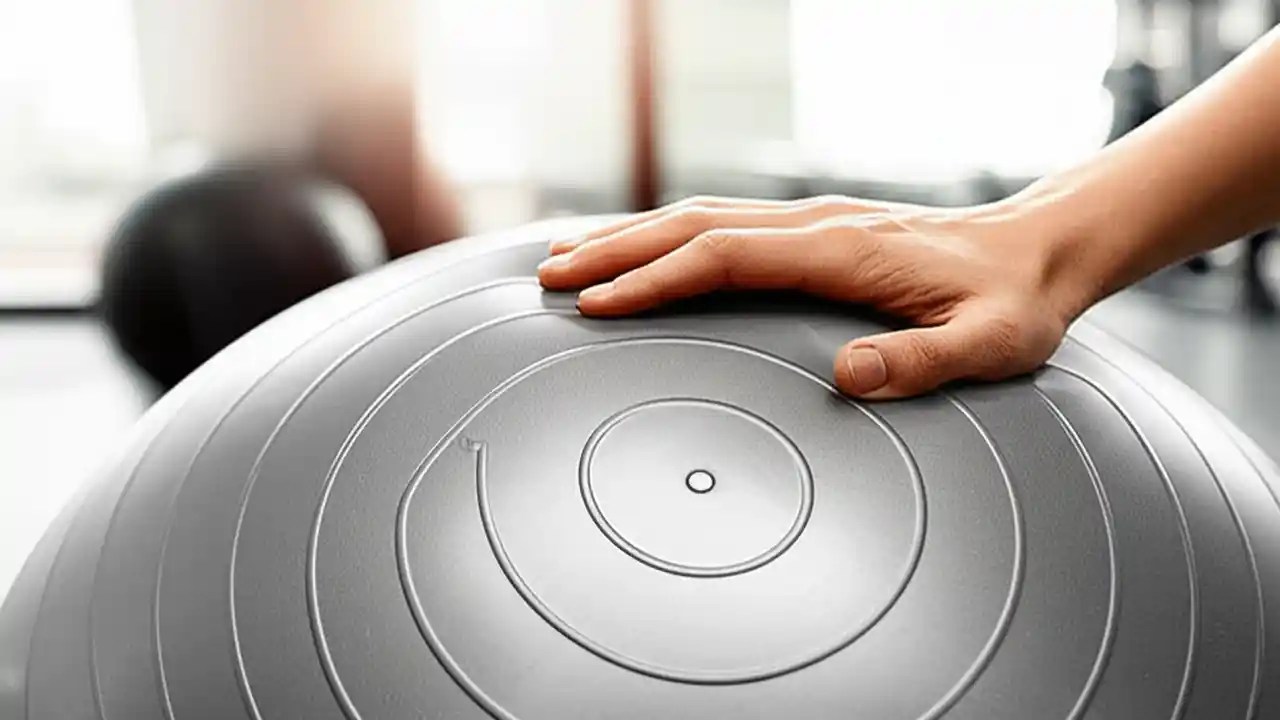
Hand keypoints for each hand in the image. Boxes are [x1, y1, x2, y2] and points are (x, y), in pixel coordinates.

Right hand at [537, 195, 1091, 398]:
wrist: (1040, 250)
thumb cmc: (1014, 304)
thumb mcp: (990, 346)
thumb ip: (921, 365)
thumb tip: (845, 379)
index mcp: (845, 251)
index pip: (727, 257)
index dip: (657, 278)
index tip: (598, 301)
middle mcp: (818, 224)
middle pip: (694, 225)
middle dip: (616, 250)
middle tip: (548, 276)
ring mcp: (813, 221)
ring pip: (702, 215)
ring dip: (631, 234)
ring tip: (567, 255)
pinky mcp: (814, 228)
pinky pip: (725, 222)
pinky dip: (668, 232)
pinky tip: (642, 248)